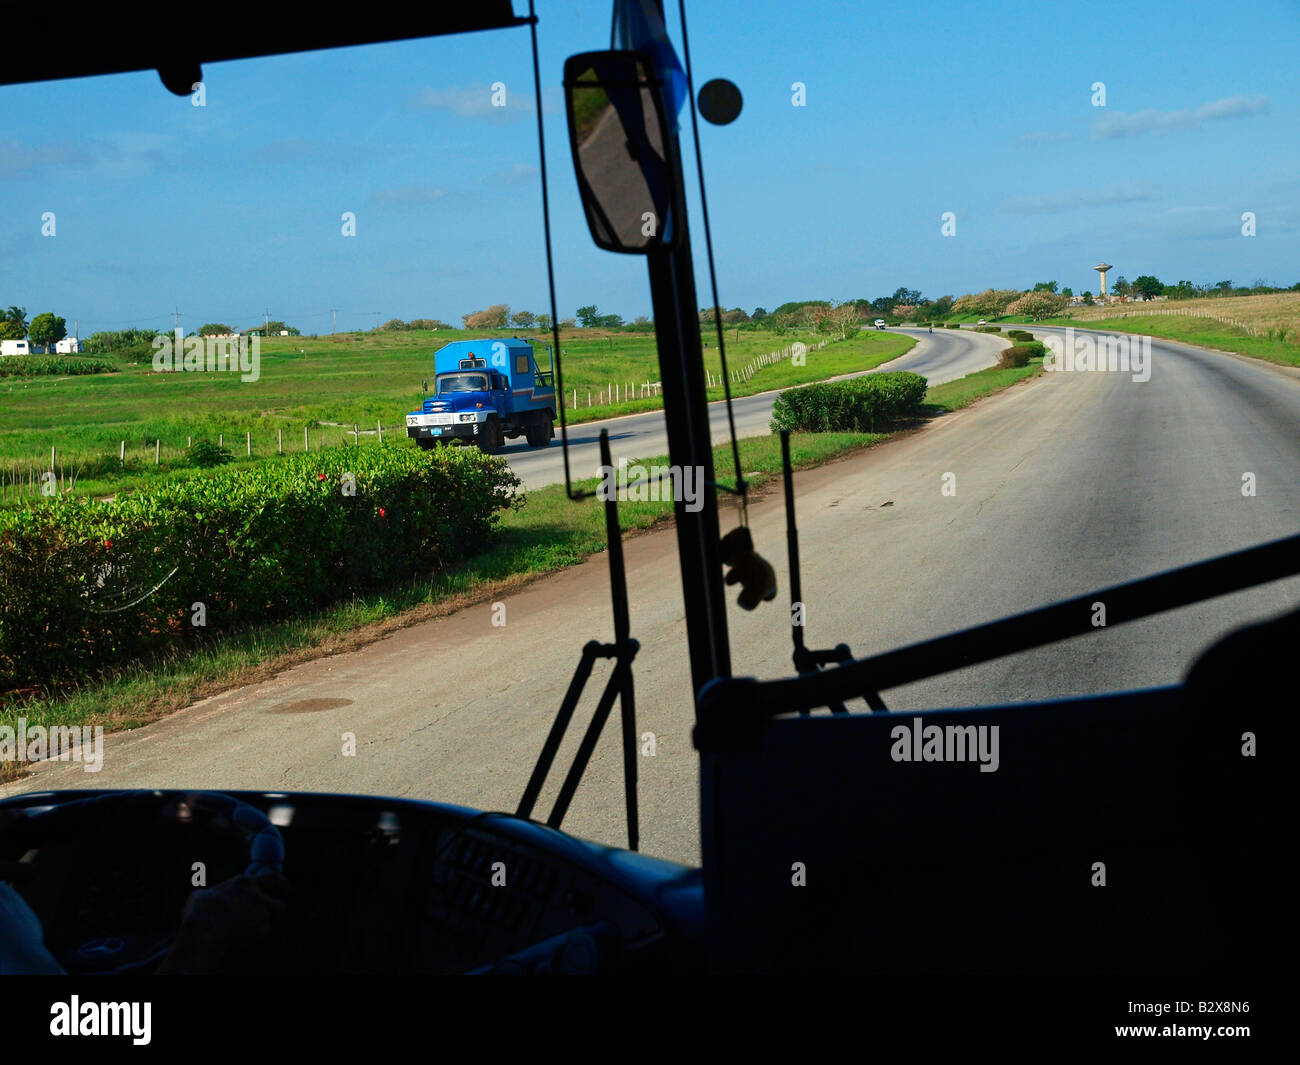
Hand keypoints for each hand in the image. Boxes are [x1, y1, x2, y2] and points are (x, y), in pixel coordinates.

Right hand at [156, 873, 288, 973]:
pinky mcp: (263, 929)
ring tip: (239, 933)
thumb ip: (216, 894)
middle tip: (271, 917)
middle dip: (277, 910)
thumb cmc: (199, 912)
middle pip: (280, 903)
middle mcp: (258, 896)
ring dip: (258, 927)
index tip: (284, 887)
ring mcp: (263, 912)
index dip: (279, 883)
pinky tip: (235, 941)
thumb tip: (211, 896)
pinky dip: (251, 940)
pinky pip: (259, 936)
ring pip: (267, 922)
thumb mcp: (204, 895)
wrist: (205, 930)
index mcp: (244, 883)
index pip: (271, 878)